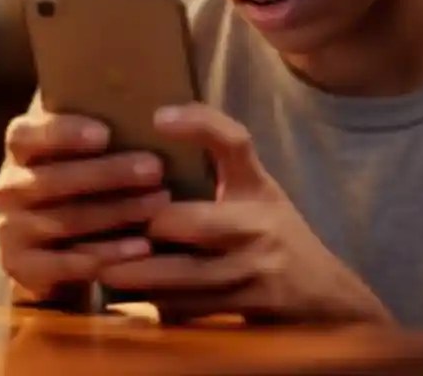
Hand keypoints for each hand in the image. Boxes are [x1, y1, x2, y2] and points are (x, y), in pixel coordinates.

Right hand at [0, 110, 171, 300]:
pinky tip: (142, 248)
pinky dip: (107, 255)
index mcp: (21, 149)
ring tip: (160, 203)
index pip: (26, 135)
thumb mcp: (88, 150)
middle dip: (108, 173)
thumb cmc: (86, 181)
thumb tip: (158, 99)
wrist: (56, 249)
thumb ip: (105, 126)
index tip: (105, 134)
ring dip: (117, 212)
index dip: (62, 133)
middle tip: (155, 168)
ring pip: (66, 220)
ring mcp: (12, 229)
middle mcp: (9, 187)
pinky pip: (67, 263)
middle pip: (53, 179)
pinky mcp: (23, 267)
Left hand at [97, 103, 393, 324]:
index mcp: (258, 187)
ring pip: (180, 272)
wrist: (321, 294)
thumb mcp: (256, 190)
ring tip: (101, 265)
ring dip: (137, 271)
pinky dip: (157, 302)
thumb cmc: (273, 234)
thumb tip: (157, 122)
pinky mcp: (246, 305)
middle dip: (145, 224)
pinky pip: (188, 306)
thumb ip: (219, 161)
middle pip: (187, 220)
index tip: (158, 117)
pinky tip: (132, 295)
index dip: (199, 124)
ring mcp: (254, 268)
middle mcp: (260, 224)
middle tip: (105, 222)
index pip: (235, 142)